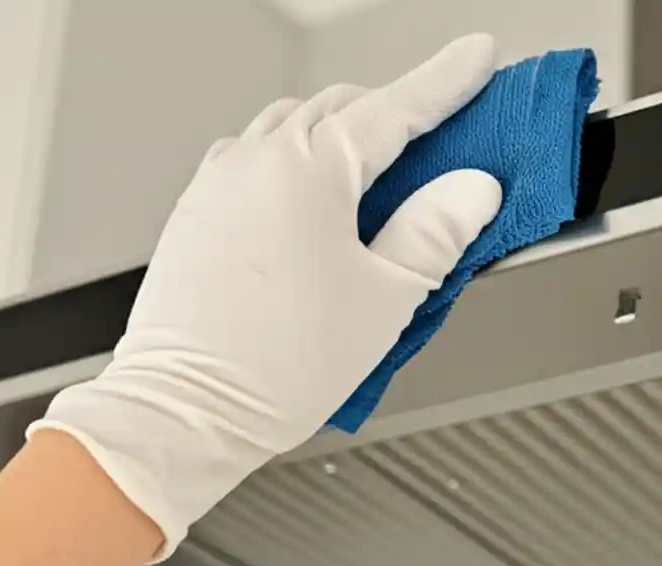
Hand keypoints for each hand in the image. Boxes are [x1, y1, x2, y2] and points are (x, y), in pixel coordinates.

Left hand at [29, 34, 501, 559]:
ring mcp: (218, 183)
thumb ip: (439, 231)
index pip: (397, 107)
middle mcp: (256, 161)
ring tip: (380, 177)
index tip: (476, 58)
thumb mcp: (388, 298)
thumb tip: (473, 189)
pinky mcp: (196, 213)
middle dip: (396, 110)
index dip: (447, 79)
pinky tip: (316, 207)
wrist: (185, 412)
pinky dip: (298, 165)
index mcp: (309, 169)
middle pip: (342, 108)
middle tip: (441, 132)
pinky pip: (257, 161)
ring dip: (342, 136)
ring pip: (294, 130)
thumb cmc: (276, 365)